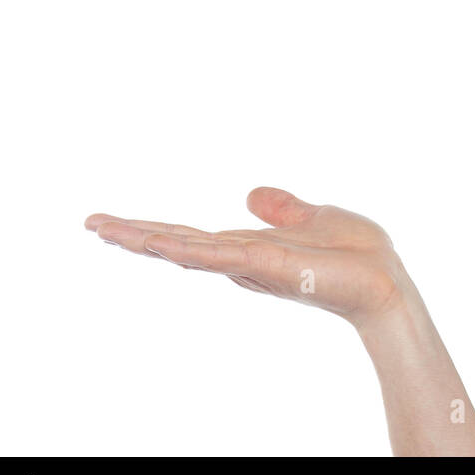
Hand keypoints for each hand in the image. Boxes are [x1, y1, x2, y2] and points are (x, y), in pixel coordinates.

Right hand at [85, 187, 406, 330]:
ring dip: (145, 239)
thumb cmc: (358, 255)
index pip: (191, 236)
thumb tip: (252, 193)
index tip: (114, 222)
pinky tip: (154, 241)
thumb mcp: (315, 216)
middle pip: (177, 243)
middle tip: (90, 223)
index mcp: (250, 247)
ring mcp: (249, 266)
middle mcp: (242, 261)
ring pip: (186, 250)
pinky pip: (217, 255)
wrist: (384, 281)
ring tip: (103, 228)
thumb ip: (283, 208)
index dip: (154, 229)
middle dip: (134, 234)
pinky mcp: (264, 266)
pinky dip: (185, 248)